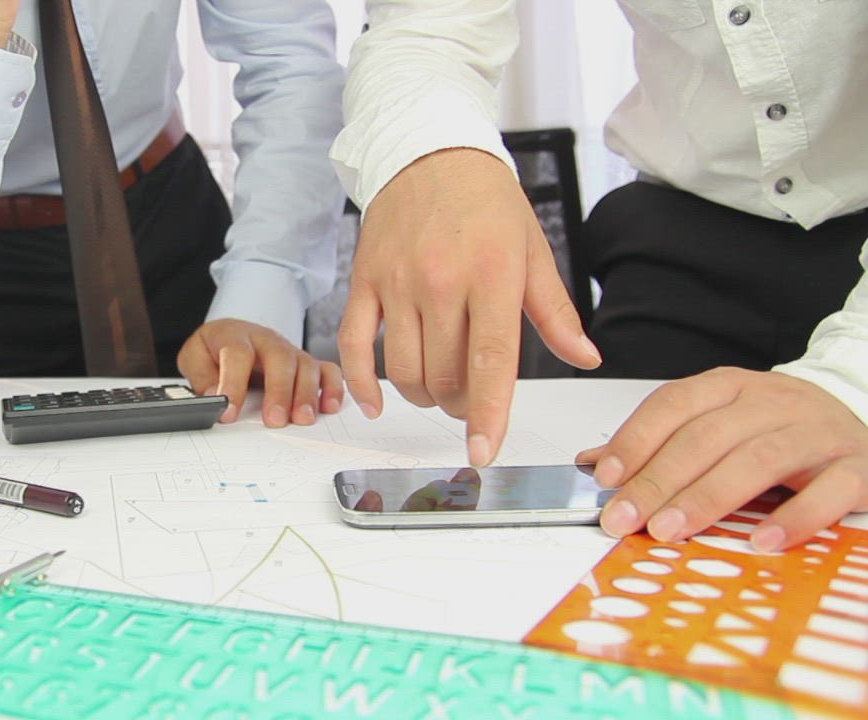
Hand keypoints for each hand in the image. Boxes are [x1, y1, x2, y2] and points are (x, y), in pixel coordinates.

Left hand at [178, 319, 343, 427]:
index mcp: (235, 336)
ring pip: (305, 365)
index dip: (233, 384)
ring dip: (306, 394)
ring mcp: (289, 350)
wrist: (230, 336)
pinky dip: (332, 388)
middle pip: (279, 358)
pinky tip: (329, 408)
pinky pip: (327, 370)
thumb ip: (201, 377)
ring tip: (302, 419)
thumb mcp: (195, 359)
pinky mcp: (305, 363)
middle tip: (274, 420)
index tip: (229, 413)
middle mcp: (266, 340)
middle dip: (279, 391)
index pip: (236, 354)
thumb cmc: (214, 351)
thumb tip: (214, 397)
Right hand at [338, 148, 599, 466]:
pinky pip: (353, 345)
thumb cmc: (486, 202)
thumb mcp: (533, 249)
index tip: (485, 451)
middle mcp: (441, 281)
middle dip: (461, 403)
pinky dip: (362, 384)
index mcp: (493, 275)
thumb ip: (556, 311)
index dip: (488, 413)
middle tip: (471, 396)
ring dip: (423, 395)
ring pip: (403, 369)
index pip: (491, 360)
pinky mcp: (364, 280)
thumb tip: (585, 357)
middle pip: (446, 374)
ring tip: (438, 388)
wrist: (428, 151)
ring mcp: (397, 282)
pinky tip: (376, 403)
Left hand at [579, 368, 867, 551]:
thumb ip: (660, 442)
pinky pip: (829, 491)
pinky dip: (794, 518)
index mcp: (731, 386)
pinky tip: (761, 541)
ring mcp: (818, 432)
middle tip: (626, 518)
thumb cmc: (779, 431)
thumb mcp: (717, 425)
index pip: (674, 404)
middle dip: (658, 480)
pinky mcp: (858, 467)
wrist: (861, 425)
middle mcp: (774, 401)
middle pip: (707, 437)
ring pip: (759, 460)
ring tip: (671, 530)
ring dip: (708, 498)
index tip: (606, 476)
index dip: (636, 439)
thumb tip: (594, 464)